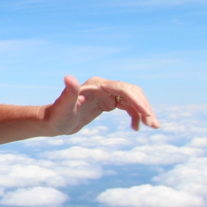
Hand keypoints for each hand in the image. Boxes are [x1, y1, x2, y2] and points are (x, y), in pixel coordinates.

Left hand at [44, 76, 159, 134]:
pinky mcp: (107, 102)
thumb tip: (69, 78)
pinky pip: (127, 106)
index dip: (137, 101)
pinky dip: (135, 116)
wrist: (52, 122)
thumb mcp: (63, 107)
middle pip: (132, 93)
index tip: (147, 115)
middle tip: (154, 125)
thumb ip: (67, 93)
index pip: (123, 89)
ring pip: (132, 100)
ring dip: (144, 112)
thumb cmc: (56, 116)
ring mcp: (106, 94)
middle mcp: (103, 86)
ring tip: (153, 127)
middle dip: (145, 107)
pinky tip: (136, 128)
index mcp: (97, 85)